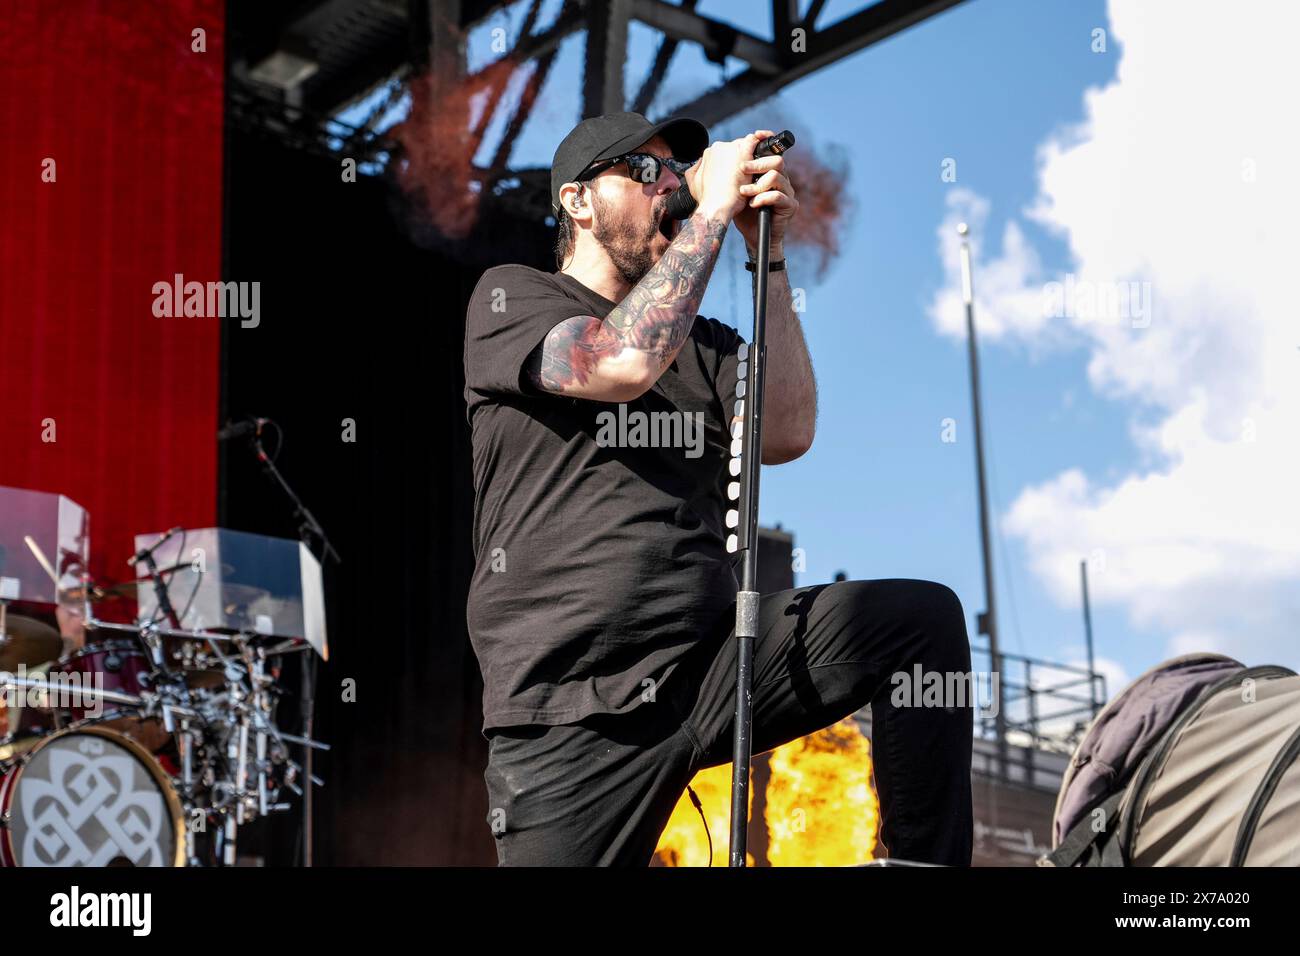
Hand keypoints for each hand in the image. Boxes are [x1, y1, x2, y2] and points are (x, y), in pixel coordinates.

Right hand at [689, 133, 762, 220]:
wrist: (717, 206)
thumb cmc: (708, 199)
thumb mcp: (694, 183)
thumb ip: (698, 170)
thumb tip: (701, 165)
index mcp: (708, 154)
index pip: (724, 151)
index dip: (731, 161)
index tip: (735, 171)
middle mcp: (718, 147)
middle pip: (735, 147)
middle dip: (740, 158)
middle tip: (744, 174)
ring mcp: (731, 148)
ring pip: (745, 145)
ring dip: (749, 157)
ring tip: (751, 173)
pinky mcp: (744, 152)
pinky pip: (755, 144)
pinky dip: (758, 152)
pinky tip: (758, 166)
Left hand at [732, 128, 798, 254]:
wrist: (752, 236)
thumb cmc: (743, 213)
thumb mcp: (734, 189)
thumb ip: (731, 173)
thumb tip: (717, 152)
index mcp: (769, 172)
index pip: (772, 151)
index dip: (766, 141)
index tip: (756, 136)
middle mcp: (781, 179)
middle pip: (777, 161)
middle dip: (758, 163)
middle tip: (743, 169)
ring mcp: (787, 192)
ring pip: (777, 177)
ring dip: (757, 184)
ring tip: (744, 194)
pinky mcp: (790, 206)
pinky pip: (779, 196)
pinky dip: (763, 198)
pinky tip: (753, 204)